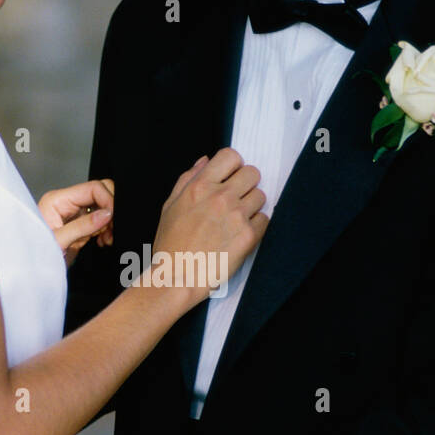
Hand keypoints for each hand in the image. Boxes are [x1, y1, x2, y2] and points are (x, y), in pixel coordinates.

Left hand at [37, 178, 113, 267]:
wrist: (32, 271)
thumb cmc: (36, 255)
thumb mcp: (60, 241)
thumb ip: (83, 226)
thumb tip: (106, 214)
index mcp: (58, 200)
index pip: (92, 188)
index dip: (108, 200)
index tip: (114, 217)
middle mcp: (67, 203)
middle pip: (100, 194)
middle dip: (110, 210)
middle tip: (112, 228)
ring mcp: (75, 214)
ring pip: (104, 207)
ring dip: (110, 222)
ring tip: (106, 238)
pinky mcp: (81, 226)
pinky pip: (101, 221)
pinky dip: (107, 229)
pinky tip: (103, 240)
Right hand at [151, 148, 267, 305]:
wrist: (177, 278)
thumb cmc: (170, 246)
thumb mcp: (170, 206)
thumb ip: (187, 179)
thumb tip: (205, 161)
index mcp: (199, 186)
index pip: (231, 156)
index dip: (233, 165)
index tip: (230, 176)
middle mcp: (220, 197)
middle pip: (252, 173)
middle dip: (246, 184)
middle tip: (236, 199)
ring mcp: (236, 216)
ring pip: (260, 195)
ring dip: (252, 205)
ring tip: (236, 220)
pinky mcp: (248, 236)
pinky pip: (264, 219)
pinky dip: (256, 225)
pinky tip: (240, 234)